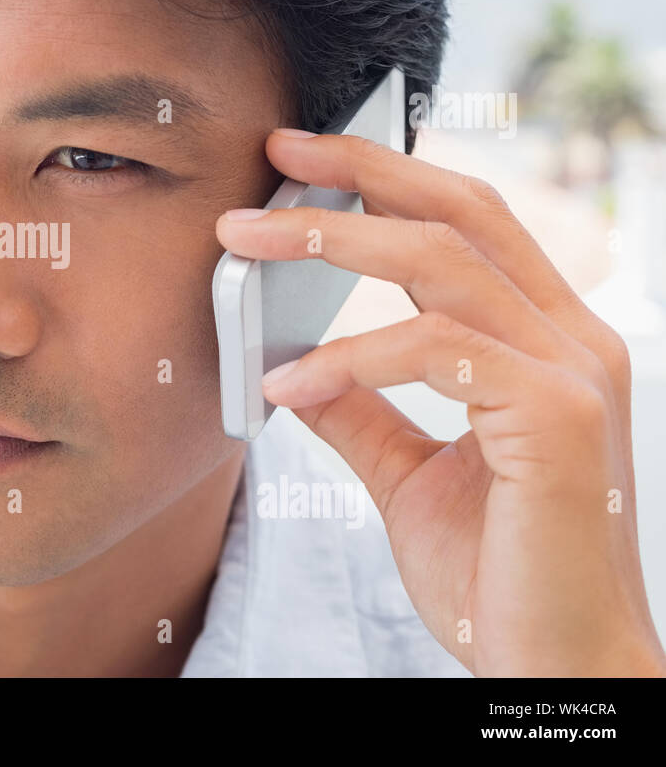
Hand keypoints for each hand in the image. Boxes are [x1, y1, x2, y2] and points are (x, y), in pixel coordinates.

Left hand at [215, 127, 665, 676]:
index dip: (390, 174)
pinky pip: (437, 351)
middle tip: (275, 149)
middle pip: (462, 210)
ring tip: (244, 243)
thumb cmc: (497, 573)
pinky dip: (351, 356)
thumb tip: (295, 364)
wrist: (553, 667)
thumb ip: (362, 412)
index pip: (467, 222)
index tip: (305, 157)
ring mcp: (573, 373)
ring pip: (444, 262)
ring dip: (331, 241)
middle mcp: (570, 339)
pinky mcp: (559, 419)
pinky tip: (288, 380)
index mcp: (543, 341)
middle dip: (364, 168)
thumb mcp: (409, 475)